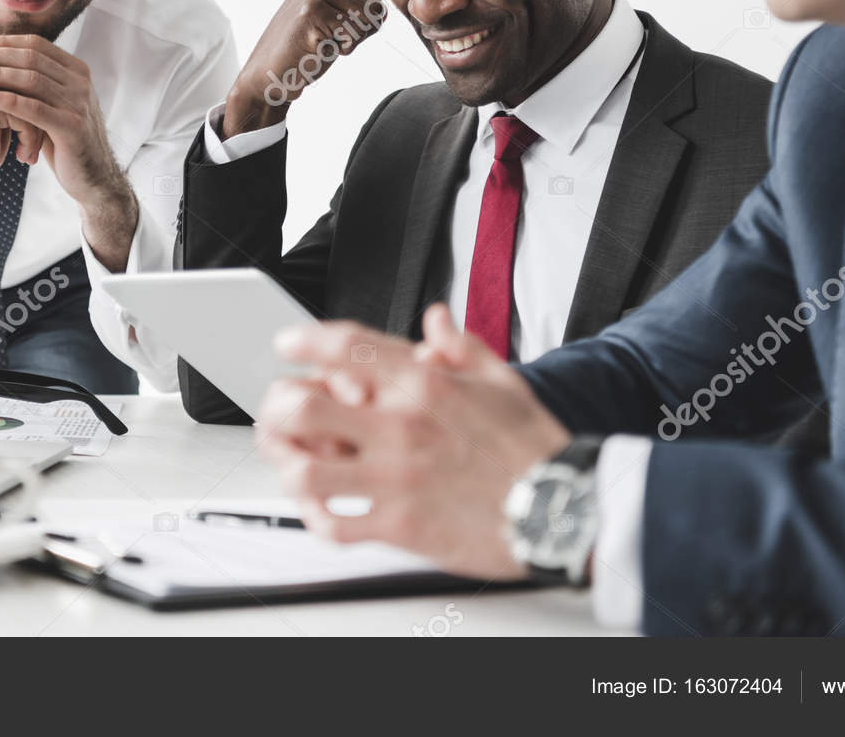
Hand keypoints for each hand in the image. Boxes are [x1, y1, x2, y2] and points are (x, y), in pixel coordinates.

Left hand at [0, 35, 138, 270]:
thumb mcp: (55, 105)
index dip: (3, 43)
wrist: (93, 177)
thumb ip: (39, 83)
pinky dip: (6, 101)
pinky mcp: (72, 126)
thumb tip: (2, 60)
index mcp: (77, 71)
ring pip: (30, 79)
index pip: (36, 45)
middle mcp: (81, 82)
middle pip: (30, 58)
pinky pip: (33, 108)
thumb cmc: (67, 141)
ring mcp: (78, 103)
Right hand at [223, 0, 387, 135]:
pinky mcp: (311, 14)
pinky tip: (316, 48)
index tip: (337, 25)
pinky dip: (340, 49)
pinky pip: (353, 34)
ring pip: (368, 19)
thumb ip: (361, 4)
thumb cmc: (306, 48)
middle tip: (327, 37)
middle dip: (360, 31)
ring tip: (322, 41)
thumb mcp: (335, 16)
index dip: (367, 15)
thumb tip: (384, 7)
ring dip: (351, 40)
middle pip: (376, 5)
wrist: (268, 74)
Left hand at [256, 304, 570, 578]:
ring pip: (306, 468)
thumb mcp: (502, 381)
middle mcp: (403, 426)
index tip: (286, 342)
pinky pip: (334, 523)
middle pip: (305, 405)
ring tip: (293, 460)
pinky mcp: (400, 526)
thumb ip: (461, 346)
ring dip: (290, 463)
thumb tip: (435, 319)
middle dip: (279, 406)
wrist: (565, 507)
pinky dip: (316, 516)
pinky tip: (321, 507)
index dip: (305, 339)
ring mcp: (396, 478)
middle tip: (279, 410)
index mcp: (426, 384)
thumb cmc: (534, 448)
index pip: (347, 346)